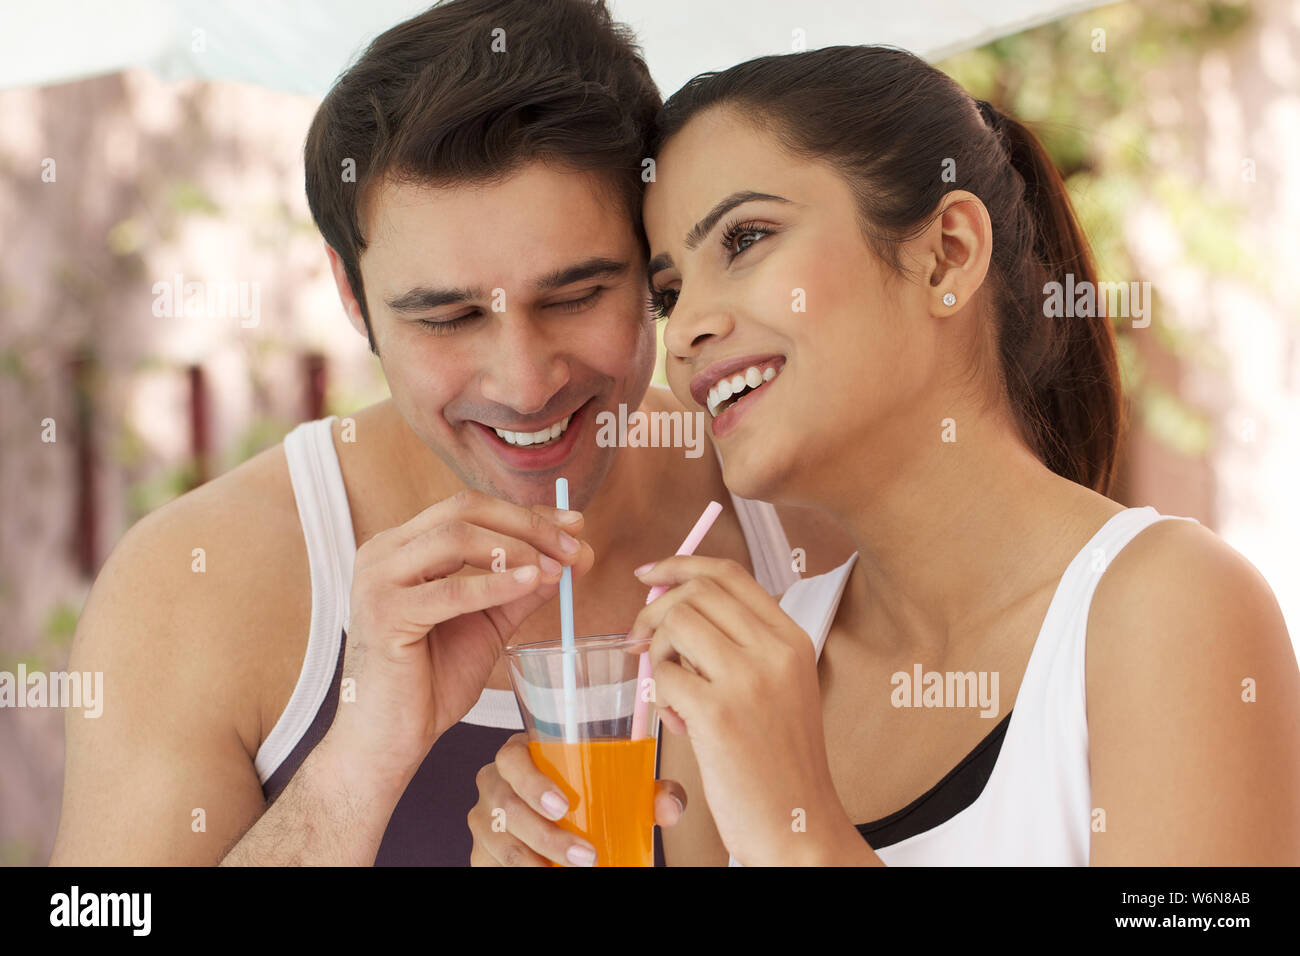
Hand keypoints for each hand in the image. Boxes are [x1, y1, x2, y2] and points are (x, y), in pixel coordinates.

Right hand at [323, 489, 594, 794]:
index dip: (527, 512)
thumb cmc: (432, 681)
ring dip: (516, 548)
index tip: (575, 525)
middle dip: (527, 524)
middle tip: (573, 546)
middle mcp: (383, 552)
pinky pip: (451, 590)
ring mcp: (378, 580)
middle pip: (464, 510)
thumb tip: (574, 556)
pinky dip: (496, 583)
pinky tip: (530, 583)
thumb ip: (523, 587)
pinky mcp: (385, 615)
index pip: (470, 508)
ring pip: (455, 537)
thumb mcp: (488, 622)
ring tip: (555, 568)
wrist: (390, 739)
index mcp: (402, 546)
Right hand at [468, 732, 686, 865]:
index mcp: (521, 755)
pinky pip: (489, 864)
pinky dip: (518, 872)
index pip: (511, 758)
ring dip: (535, 860)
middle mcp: (495, 783)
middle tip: (585, 856)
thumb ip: (649, 793)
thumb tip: (669, 807)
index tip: (563, 806)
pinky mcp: (481, 851)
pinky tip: (545, 873)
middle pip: (506, 806)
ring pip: (499, 841)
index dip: (532, 781)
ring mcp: (484, 818)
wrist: (562, 818)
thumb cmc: (587, 794)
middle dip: (546, 836)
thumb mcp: (619, 789)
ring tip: (572, 871)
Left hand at [629, 556, 862, 865]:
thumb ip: (739, 643)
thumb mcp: (779, 686)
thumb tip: (672, 604)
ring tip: (672, 690)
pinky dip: (658, 696)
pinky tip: (681, 724)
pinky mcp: (719, 714)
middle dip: (653, 611)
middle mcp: (775, 651)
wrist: (797, 823)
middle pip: (695, 591)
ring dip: (656, 653)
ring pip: (674, 623)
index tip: (650, 575)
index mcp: (791, 639)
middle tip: (640, 643)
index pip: (729, 573)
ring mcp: (749, 680)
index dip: (680, 565)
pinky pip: (663, 676)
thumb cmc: (778, 760)